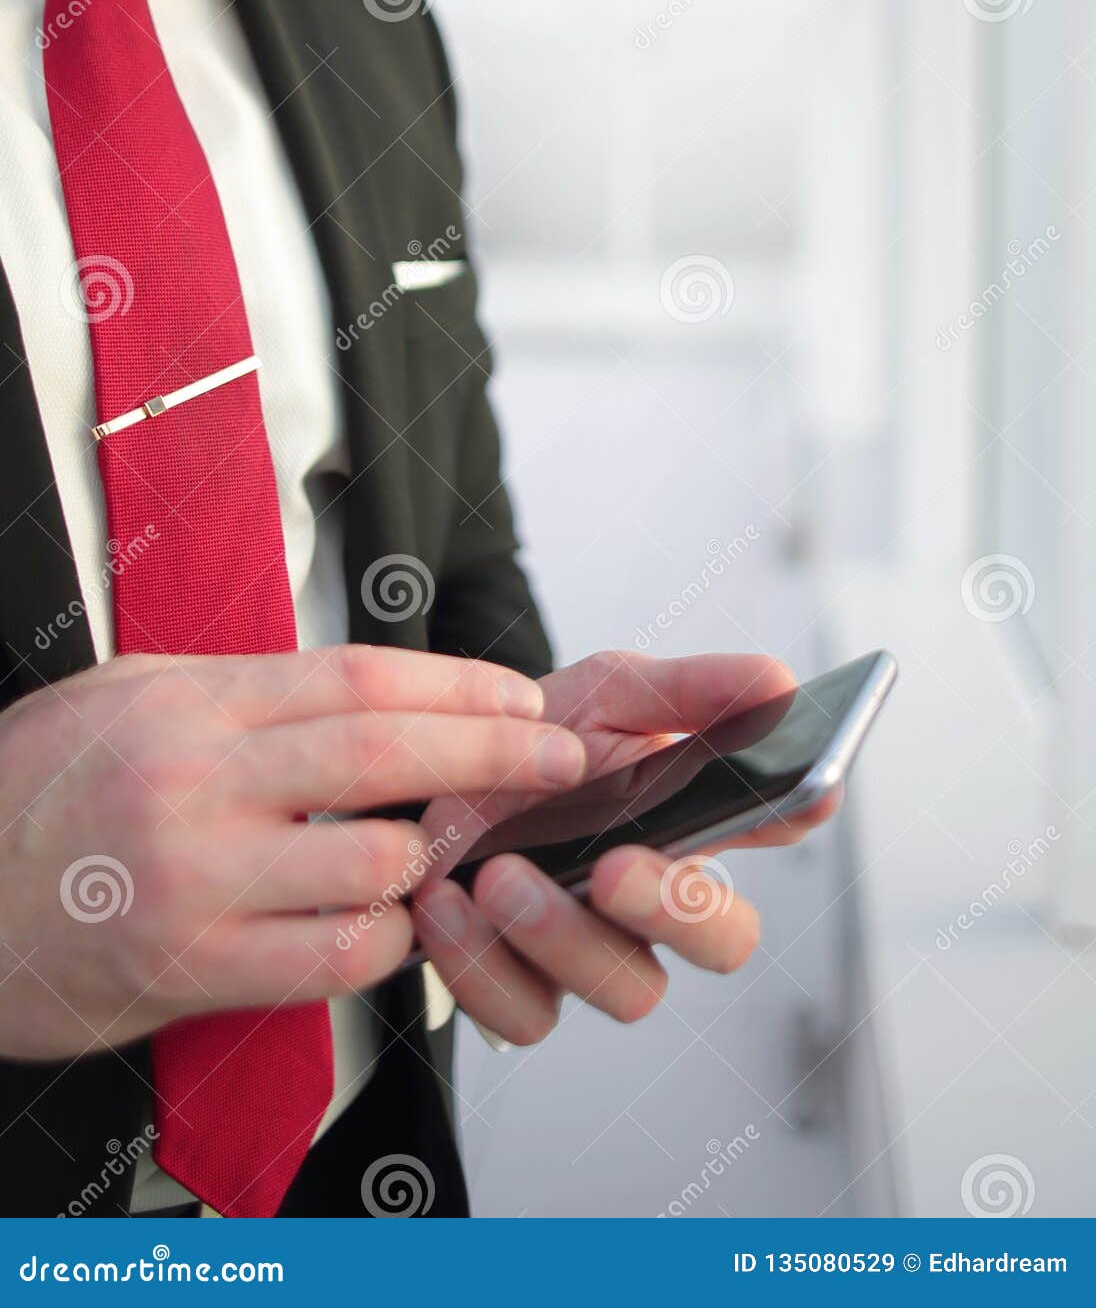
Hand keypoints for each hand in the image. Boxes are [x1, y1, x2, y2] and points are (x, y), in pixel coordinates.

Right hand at [0, 646, 580, 1060]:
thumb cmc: (29, 795)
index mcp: (190, 704)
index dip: (459, 682)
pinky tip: (385, 923)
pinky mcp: (189, 971)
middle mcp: (197, 783)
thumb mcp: (126, 697)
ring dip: (433, 862)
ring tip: (446, 852)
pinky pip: (334, 960)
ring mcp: (196, 881)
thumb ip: (244, 692)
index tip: (522, 694)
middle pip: (386, 754)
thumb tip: (364, 692)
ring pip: (375, 866)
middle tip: (563, 758)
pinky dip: (384, 942)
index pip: (359, 678)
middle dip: (496, 752)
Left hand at [414, 651, 837, 1043]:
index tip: (799, 792)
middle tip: (615, 868)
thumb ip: (688, 690)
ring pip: (630, 989)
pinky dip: (483, 965)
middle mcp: (658, 899)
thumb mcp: (607, 694)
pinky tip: (447, 904)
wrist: (423, 773)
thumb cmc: (530, 736)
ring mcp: (595, 952)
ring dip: (562, 934)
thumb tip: (777, 681)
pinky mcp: (521, 988)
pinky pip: (526, 1016)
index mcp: (693, 821)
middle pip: (723, 940)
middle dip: (679, 910)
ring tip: (499, 875)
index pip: (781, 820)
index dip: (800, 813)